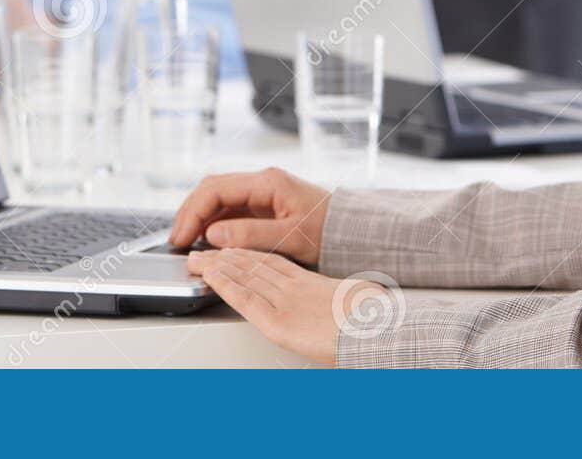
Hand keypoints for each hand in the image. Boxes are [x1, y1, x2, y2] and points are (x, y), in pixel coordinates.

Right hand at [169, 167, 330, 265]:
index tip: (181, 236)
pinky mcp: (262, 203)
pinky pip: (229, 208)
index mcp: (267, 182)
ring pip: (217, 197)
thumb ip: (250, 235)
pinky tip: (206, 239)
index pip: (216, 189)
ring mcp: (260, 191)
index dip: (193, 213)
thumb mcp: (290, 237)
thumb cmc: (327, 230)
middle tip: (176, 240)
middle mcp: (260, 181)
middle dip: (190, 213)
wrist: (349, 229)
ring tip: (186, 241)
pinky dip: (213, 222)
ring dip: (199, 217)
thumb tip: (213, 234)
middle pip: (211, 189)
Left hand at [186, 247, 387, 365]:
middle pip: (254, 267)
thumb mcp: (362, 305)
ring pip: (244, 278)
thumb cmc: (379, 324)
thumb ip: (346, 302)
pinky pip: (245, 299)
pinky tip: (209, 277)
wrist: (384, 333)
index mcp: (315, 285)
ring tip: (197, 260)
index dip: (250, 254)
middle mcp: (296, 289)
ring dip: (217, 267)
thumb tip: (360, 306)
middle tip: (204, 250)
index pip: (274, 264)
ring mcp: (285, 304)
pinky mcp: (277, 323)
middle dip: (226, 257)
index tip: (234, 248)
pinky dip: (224, 286)